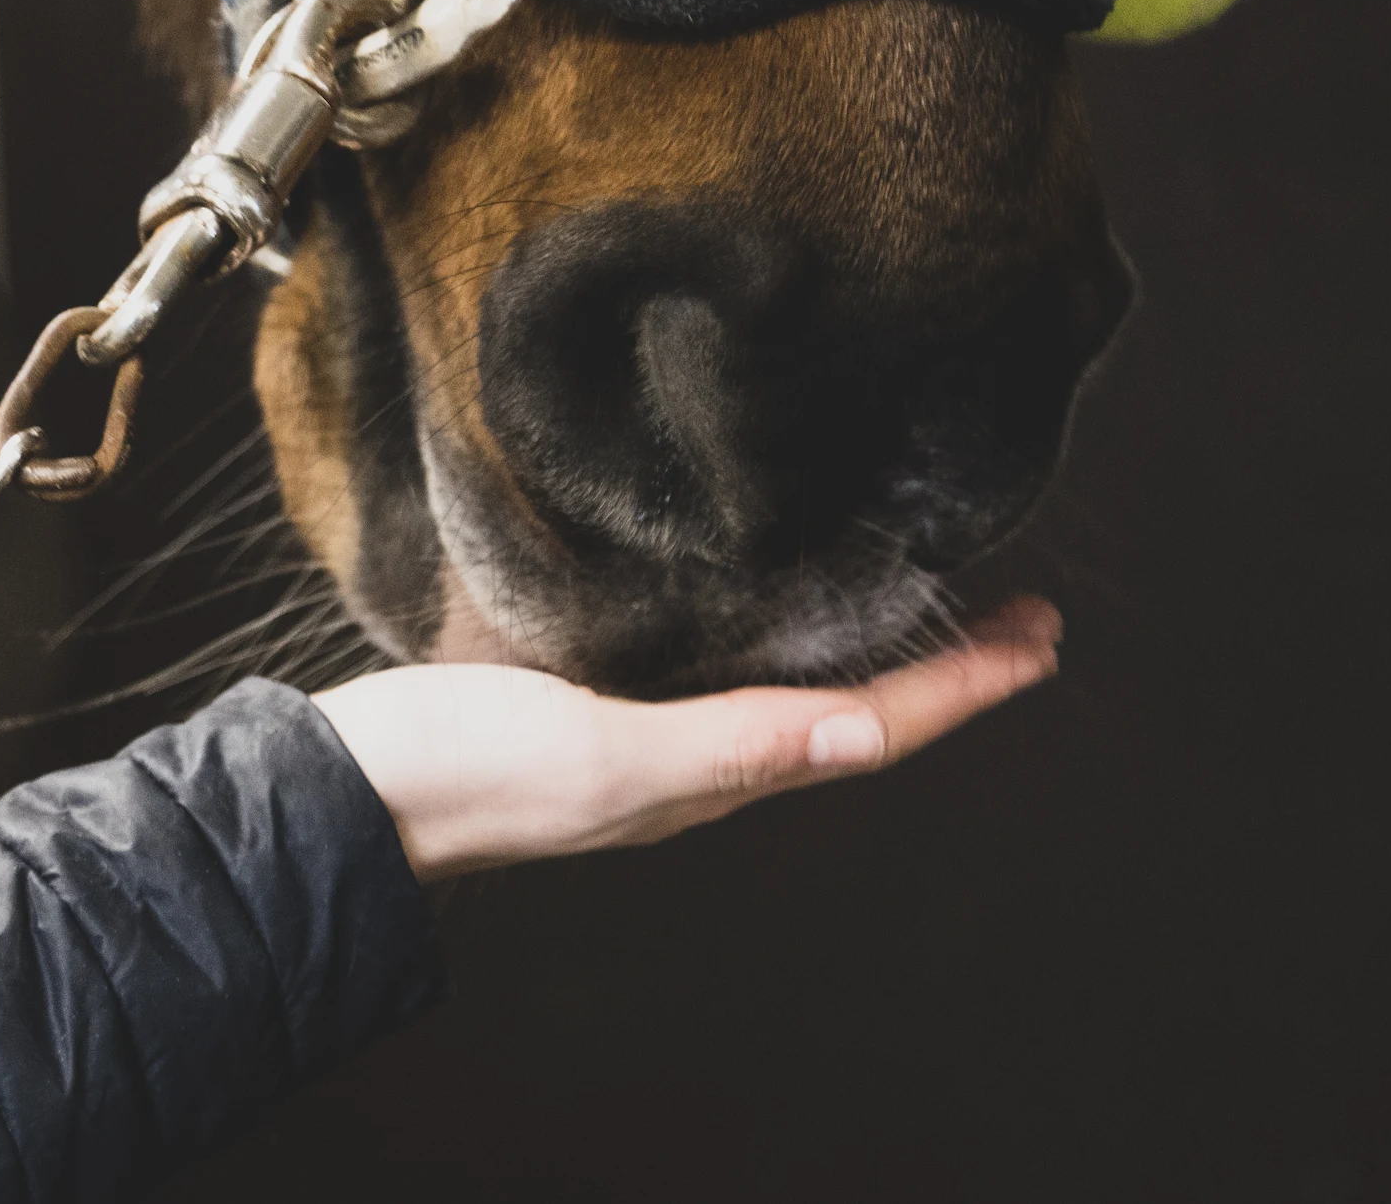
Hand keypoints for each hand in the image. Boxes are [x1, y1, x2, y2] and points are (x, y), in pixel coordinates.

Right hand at [311, 596, 1059, 881]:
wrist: (346, 790)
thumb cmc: (466, 771)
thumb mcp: (604, 753)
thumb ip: (729, 744)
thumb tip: (865, 741)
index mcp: (714, 771)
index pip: (871, 725)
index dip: (964, 685)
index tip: (1044, 633)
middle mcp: (701, 756)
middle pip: (854, 709)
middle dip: (946, 666)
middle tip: (1023, 615)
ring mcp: (652, 730)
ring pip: (797, 690)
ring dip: (876, 652)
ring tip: (931, 605)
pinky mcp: (601, 697)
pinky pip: (726, 671)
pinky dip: (785, 637)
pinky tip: (771, 601)